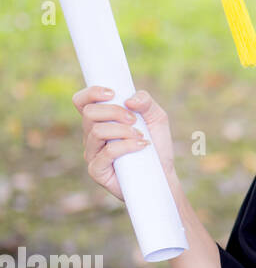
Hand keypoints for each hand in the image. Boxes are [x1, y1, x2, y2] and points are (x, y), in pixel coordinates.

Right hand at [74, 85, 175, 201]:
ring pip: (97, 131)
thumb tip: (129, 100)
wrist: (162, 174)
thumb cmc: (156, 144)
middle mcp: (92, 135)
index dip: (91, 93)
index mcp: (101, 120)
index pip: (82, 102)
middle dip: (115, 111)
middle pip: (89, 113)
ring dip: (123, 130)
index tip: (113, 93)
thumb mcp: (157, 118)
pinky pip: (106, 153)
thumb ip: (146, 102)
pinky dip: (127, 146)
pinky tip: (142, 146)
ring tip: (141, 136)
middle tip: (134, 120)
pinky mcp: (97, 170)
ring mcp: (92, 153)